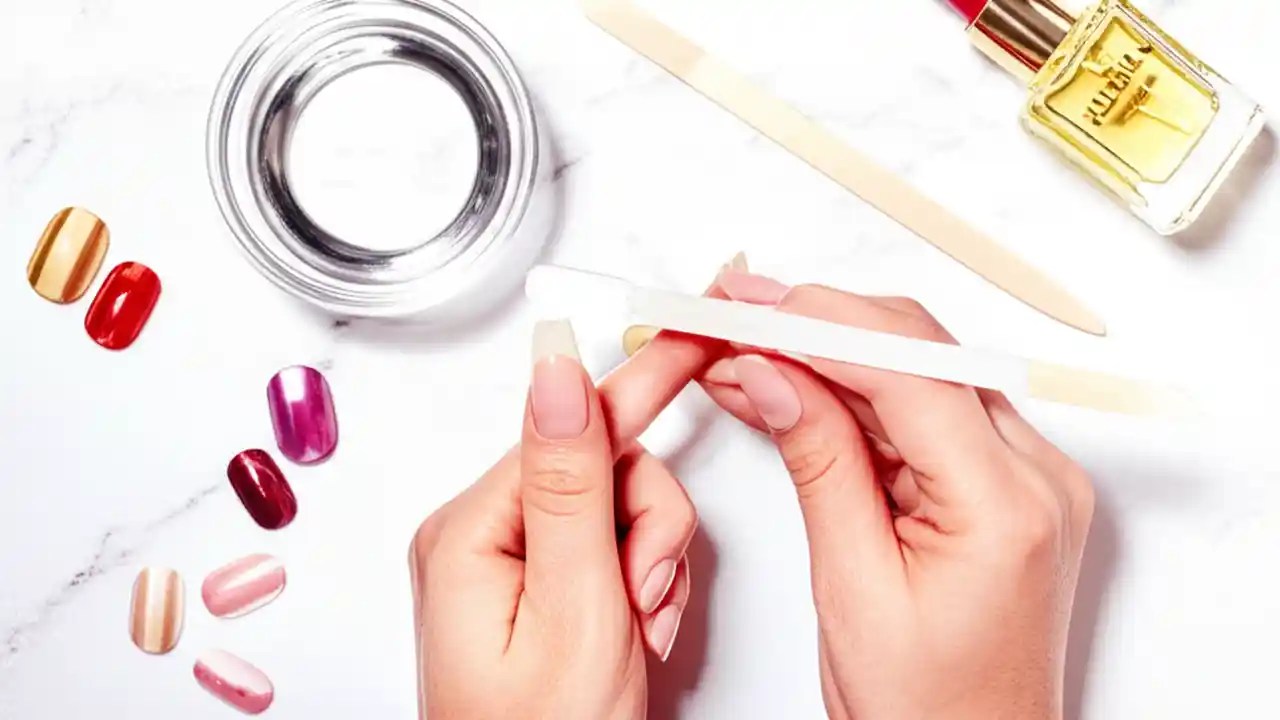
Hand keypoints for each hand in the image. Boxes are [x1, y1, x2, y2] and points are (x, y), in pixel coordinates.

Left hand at [409, 307, 725, 717]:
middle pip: (605, 467)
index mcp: (473, 532)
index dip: (646, 377)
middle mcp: (482, 536)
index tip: (697, 323)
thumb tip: (559, 372)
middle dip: (650, 528)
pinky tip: (633, 632)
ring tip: (638, 629)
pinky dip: (642, 585)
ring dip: (652, 565)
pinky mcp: (540, 585)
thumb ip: (572, 488)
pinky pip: (614, 548)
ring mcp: (511, 562)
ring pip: (622, 507)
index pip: (573, 424)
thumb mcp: (574, 613)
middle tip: (648, 595)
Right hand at [703, 271, 1094, 719]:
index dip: (818, 323)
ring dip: (827, 355)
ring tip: (740, 349)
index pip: (909, 372)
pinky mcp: (1001, 482)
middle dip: (818, 323)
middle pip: (921, 354)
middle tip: (732, 312)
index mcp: (1007, 506)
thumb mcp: (852, 587)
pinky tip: (789, 386)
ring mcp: (1025, 475)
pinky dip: (853, 395)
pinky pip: (923, 412)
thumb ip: (818, 463)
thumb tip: (773, 374)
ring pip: (917, 373)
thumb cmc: (927, 710)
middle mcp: (1035, 476)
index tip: (746, 302)